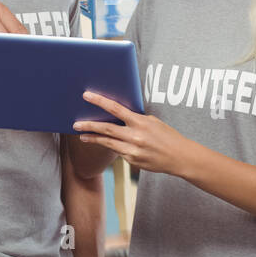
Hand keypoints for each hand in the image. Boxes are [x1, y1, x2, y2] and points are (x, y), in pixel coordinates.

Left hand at [73, 91, 205, 177]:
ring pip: (108, 143)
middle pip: (106, 128)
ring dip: (93, 138)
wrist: (179, 157)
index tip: (87, 96)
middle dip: (89, 125)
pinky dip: (112, 146)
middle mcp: (135, 136)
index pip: (116, 108)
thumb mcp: (153, 122)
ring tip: (82, 136)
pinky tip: (106, 144)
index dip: (100, 101)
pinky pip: (118, 152)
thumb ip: (136, 119)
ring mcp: (133, 150)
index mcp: (140, 122)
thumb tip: (118, 115)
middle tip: (76, 123)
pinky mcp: (132, 161)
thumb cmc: (167, 136)